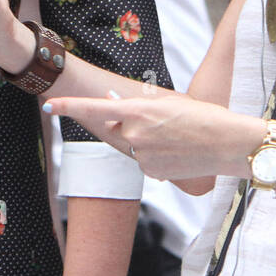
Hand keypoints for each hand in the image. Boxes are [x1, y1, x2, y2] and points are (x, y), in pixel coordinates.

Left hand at [43, 90, 260, 182]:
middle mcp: (134, 135)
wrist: (226, 143)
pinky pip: (143, 161)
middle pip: (115, 129)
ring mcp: (142, 156)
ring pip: (130, 146)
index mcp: (138, 112)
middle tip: (155, 121)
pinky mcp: (152, 172)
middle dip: (123, 123)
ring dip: (143, 140)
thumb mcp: (169, 102)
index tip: (49, 105)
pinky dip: (153, 155)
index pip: (94, 110)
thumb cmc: (203, 117)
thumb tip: (115, 105)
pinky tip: (175, 150)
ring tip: (173, 136)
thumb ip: (138, 106)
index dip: (69, 107)